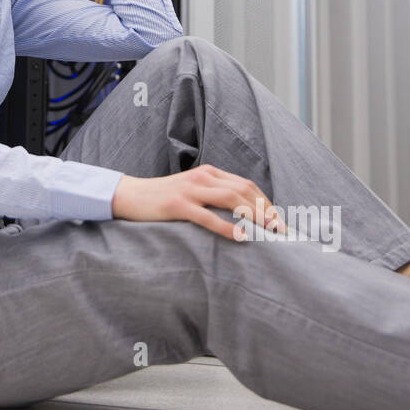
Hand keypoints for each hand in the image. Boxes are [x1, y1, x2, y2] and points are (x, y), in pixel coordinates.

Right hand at [111, 164, 285, 240]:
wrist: (130, 195)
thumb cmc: (162, 198)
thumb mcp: (191, 191)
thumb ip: (213, 196)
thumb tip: (240, 215)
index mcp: (209, 173)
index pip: (246, 185)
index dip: (265, 202)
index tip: (278, 220)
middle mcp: (203, 177)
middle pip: (243, 190)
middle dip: (265, 210)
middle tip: (280, 229)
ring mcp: (190, 190)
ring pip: (230, 199)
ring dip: (253, 215)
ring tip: (267, 231)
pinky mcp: (178, 204)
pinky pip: (207, 216)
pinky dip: (226, 226)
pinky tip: (239, 236)